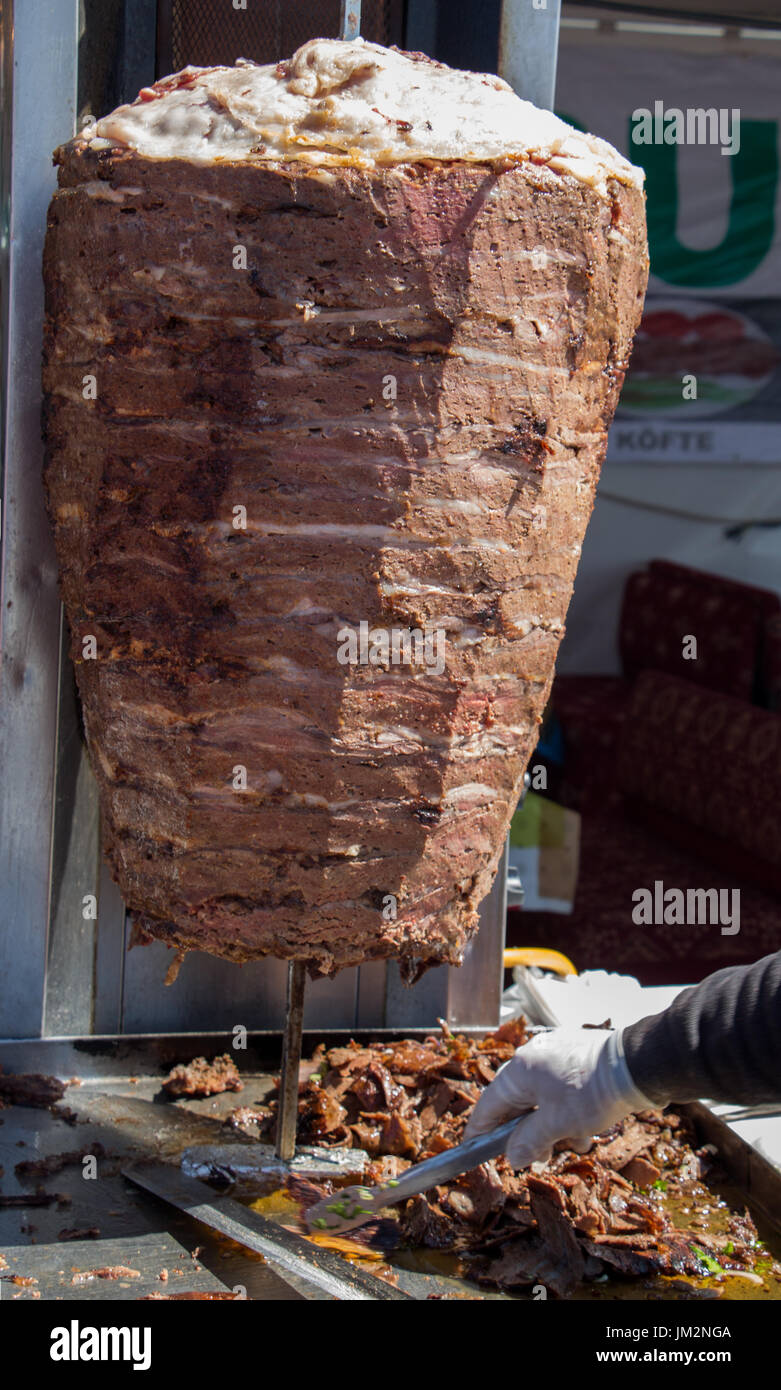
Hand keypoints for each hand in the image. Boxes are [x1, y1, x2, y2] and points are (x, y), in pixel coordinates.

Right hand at [463, 1027, 654, 1168]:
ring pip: (542, 1099)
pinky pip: (561, 1090)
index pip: (489, 1105)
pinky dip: (568, 1112)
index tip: (473, 1150)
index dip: (480, 1131)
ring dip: (553, 1127)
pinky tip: (586, 1131)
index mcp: (520, 1070)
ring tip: (573, 1145)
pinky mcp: (577, 1057)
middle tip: (537, 1159)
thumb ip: (529, 1142)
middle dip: (528, 1135)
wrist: (637, 1065)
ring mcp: (556, 1055)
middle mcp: (533, 1058)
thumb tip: (512, 1157)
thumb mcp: (557, 1125)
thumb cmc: (592, 1093)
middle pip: (518, 1103)